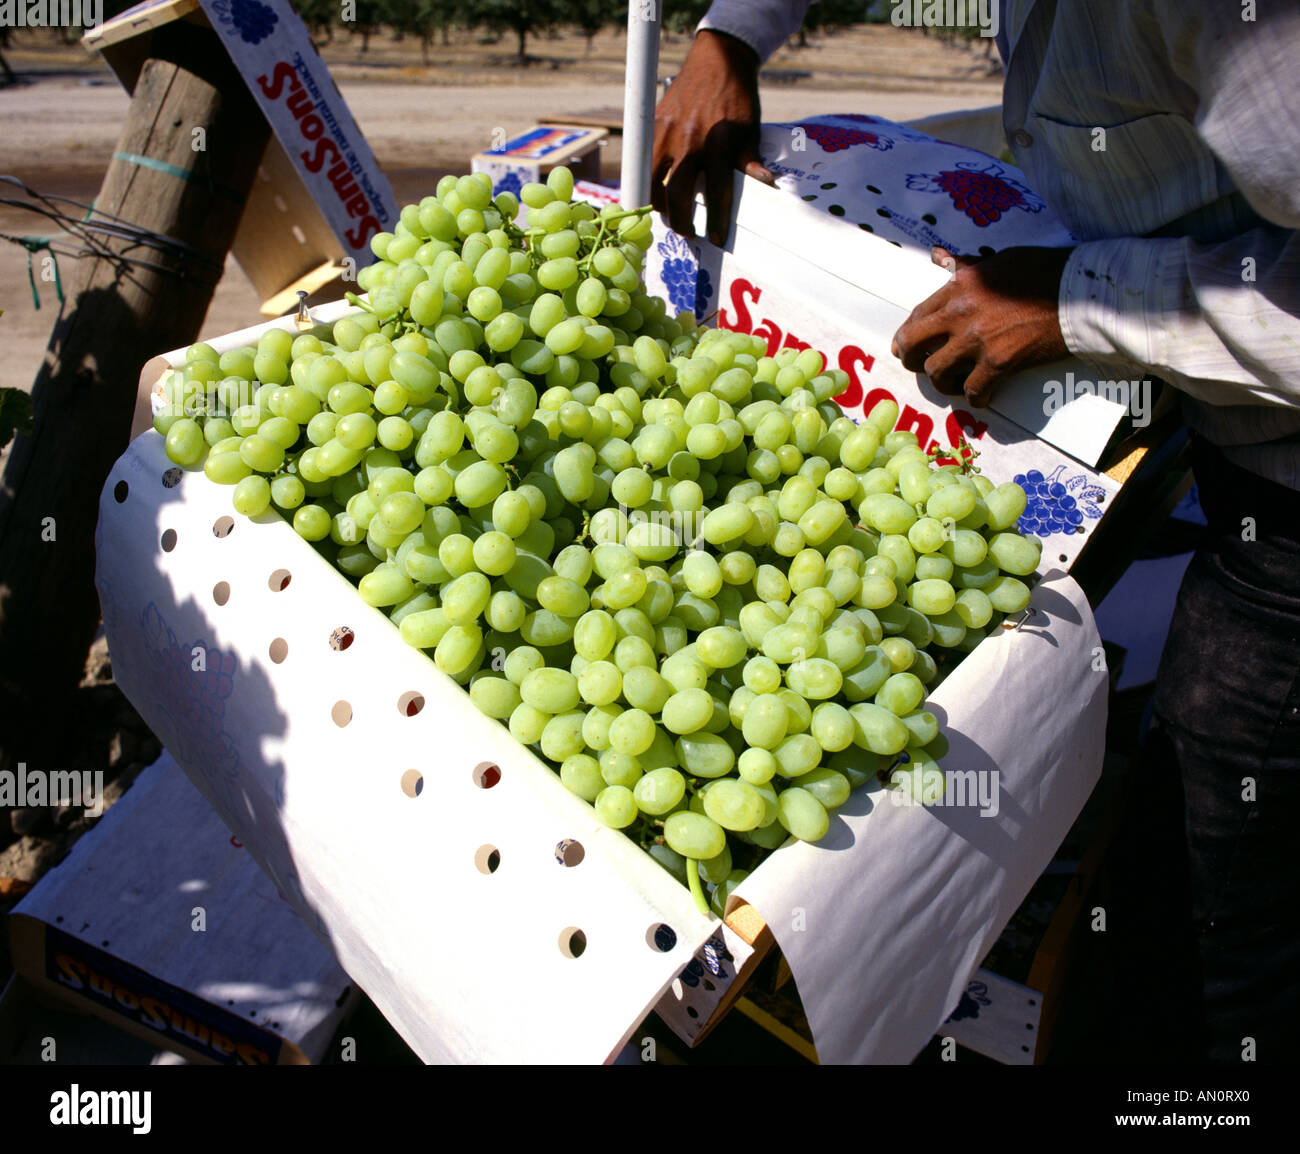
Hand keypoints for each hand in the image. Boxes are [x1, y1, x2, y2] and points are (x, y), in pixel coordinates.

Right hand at [652, 29, 775, 245]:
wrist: (718, 60)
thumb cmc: (737, 98)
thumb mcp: (750, 128)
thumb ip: (751, 159)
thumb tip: (765, 185)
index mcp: (720, 141)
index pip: (717, 190)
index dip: (716, 219)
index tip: (716, 239)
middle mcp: (692, 139)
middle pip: (679, 193)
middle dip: (682, 220)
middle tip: (689, 232)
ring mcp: (668, 132)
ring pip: (654, 182)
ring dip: (661, 206)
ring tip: (671, 216)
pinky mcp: (654, 125)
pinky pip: (644, 163)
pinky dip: (648, 183)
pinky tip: (655, 194)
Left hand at [891, 245, 1072, 407]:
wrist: (1081, 293)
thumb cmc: (1046, 271)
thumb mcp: (1000, 260)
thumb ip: (966, 265)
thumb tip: (939, 257)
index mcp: (960, 285)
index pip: (918, 315)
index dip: (907, 335)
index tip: (906, 345)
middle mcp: (961, 312)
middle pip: (914, 344)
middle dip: (911, 359)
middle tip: (919, 366)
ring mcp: (978, 339)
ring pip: (937, 372)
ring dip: (943, 382)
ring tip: (954, 383)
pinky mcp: (999, 362)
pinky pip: (973, 391)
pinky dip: (975, 398)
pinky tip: (982, 396)